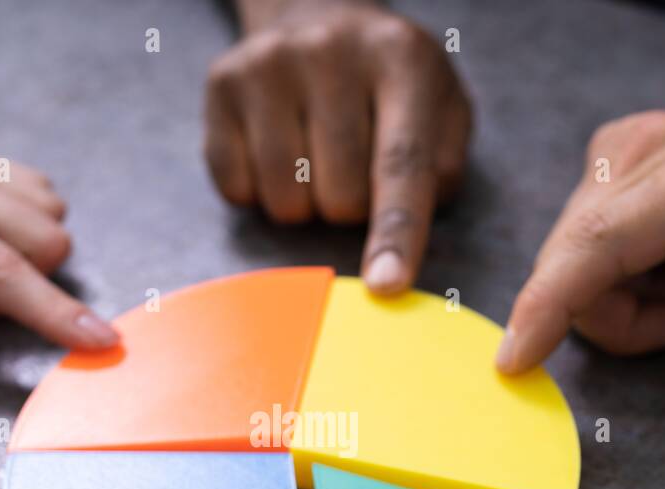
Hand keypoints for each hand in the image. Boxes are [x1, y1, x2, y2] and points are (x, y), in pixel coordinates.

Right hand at [204, 0, 470, 293]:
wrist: (319, 14)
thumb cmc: (389, 84)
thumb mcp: (442, 109)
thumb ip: (441, 169)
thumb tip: (402, 233)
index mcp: (402, 58)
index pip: (401, 164)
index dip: (397, 233)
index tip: (386, 286)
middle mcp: (332, 50)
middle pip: (340, 196)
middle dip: (351, 208)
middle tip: (352, 165)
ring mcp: (269, 63)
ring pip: (286, 201)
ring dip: (305, 205)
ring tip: (314, 156)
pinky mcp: (222, 83)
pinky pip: (238, 189)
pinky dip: (258, 191)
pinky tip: (275, 147)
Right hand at [495, 101, 664, 415]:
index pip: (602, 243)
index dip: (550, 304)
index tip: (512, 359)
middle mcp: (652, 146)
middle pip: (576, 262)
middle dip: (618, 319)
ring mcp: (622, 143)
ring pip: (570, 259)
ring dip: (622, 298)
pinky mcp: (606, 152)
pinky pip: (577, 243)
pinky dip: (617, 274)